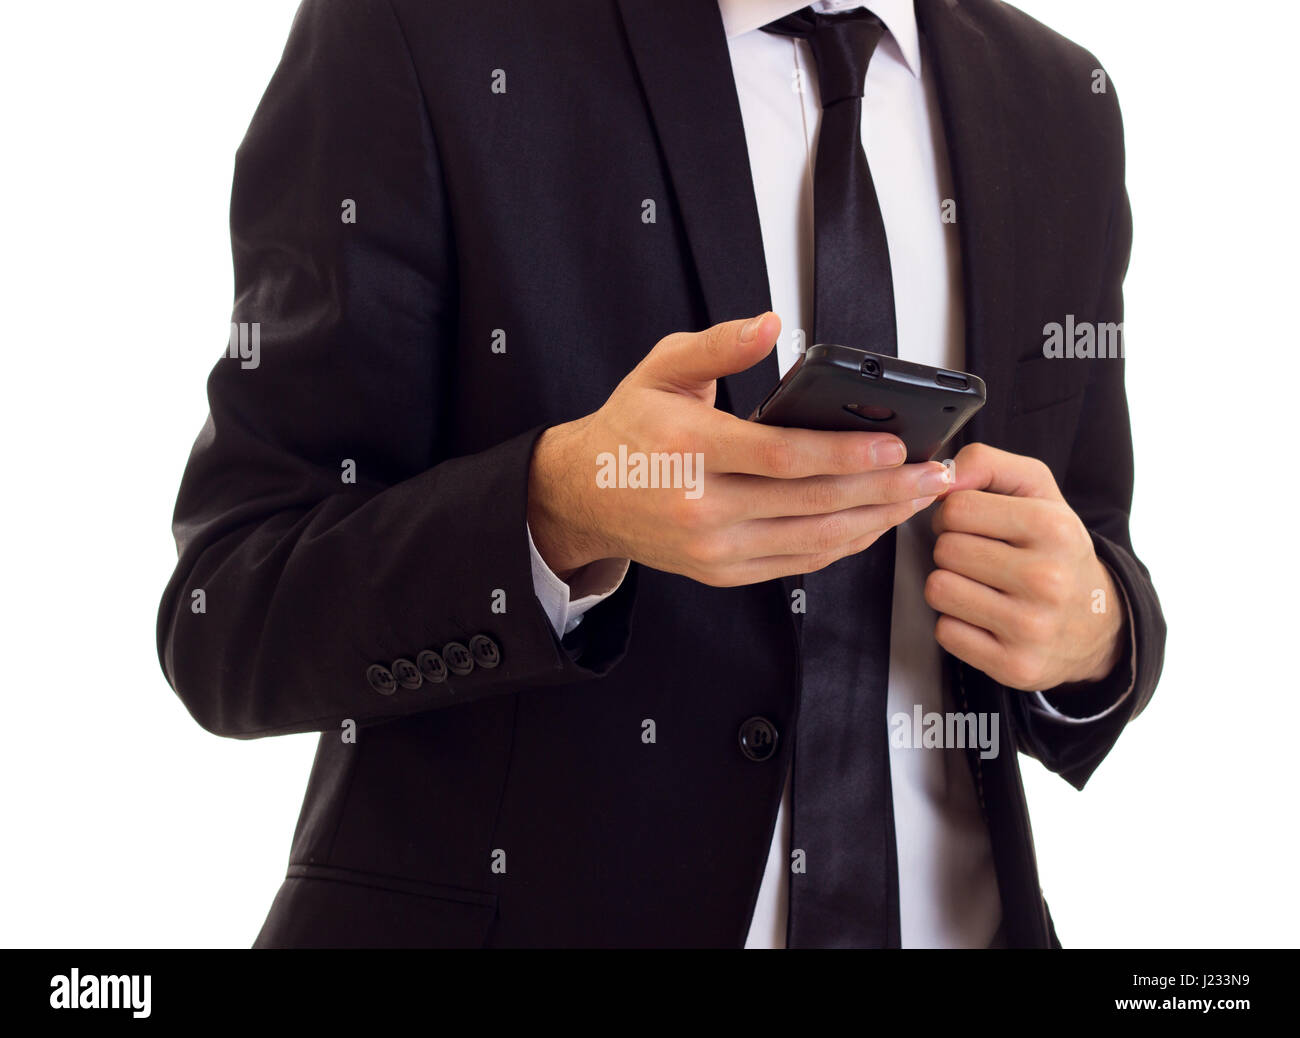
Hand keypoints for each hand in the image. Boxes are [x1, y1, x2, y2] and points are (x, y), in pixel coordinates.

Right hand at [527, 312, 953, 586]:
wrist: (584, 496)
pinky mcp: (723, 572)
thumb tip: (768, 325)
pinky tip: (873, 523)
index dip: (844, 454)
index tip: (893, 445)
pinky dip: (842, 545)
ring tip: (918, 499)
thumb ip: (719, 346)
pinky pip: (797, 564)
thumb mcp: (661, 369)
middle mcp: (702, 507)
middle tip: (933, 474)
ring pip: (813, 540)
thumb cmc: (629, 430)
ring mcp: (714, 548)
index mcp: (690, 449)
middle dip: (884, 489)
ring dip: (876, 521)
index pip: (780, 457)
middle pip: (810, 503)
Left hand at [925, 443, 1124, 690]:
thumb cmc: (1056, 549)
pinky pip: (945, 631)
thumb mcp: (1037, 491)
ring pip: (938, 589)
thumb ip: (987, 463)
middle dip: (953, 549)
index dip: (953, 514)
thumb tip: (944, 474)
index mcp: (1053, 528)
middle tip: (980, 558)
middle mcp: (1046, 579)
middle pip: (944, 549)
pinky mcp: (1013, 665)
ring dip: (950, 585)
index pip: (956, 508)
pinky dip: (956, 623)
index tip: (973, 525)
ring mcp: (1030, 627)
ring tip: (981, 585)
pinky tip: (984, 617)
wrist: (1100, 622)